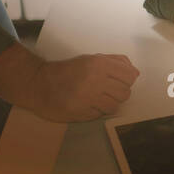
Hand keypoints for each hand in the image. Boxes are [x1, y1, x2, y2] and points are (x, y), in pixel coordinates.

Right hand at [23, 53, 139, 121]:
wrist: (39, 84)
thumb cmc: (68, 70)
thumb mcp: (91, 59)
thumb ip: (115, 62)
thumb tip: (134, 72)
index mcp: (99, 64)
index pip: (130, 76)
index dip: (127, 80)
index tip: (119, 81)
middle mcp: (96, 81)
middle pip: (125, 93)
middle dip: (119, 93)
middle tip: (107, 91)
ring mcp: (88, 98)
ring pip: (114, 106)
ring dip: (109, 104)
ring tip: (97, 99)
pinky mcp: (81, 113)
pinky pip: (100, 115)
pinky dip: (96, 111)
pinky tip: (87, 105)